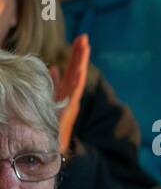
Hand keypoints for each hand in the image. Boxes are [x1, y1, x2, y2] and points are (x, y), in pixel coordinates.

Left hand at [48, 33, 89, 152]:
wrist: (49, 150)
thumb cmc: (47, 128)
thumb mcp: (48, 102)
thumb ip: (52, 85)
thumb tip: (53, 68)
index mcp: (65, 93)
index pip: (72, 70)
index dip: (75, 56)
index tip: (80, 40)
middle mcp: (70, 97)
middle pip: (77, 71)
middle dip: (80, 55)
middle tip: (84, 37)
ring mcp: (70, 103)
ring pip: (77, 79)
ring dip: (80, 63)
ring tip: (84, 47)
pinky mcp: (68, 110)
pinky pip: (74, 92)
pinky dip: (77, 80)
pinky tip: (80, 69)